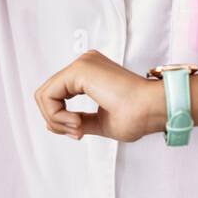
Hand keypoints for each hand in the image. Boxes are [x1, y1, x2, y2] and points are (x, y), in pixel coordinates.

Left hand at [34, 50, 158, 142]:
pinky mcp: (79, 69)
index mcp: (92, 73)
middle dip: (56, 121)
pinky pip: (47, 96)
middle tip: (78, 133)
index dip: (60, 121)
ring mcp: (83, 63)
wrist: (153, 109)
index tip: (80, 133)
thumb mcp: (100, 122)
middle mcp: (86, 63)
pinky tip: (77, 122)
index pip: (57, 96)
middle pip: (46, 96)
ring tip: (79, 128)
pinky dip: (56, 115)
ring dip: (56, 120)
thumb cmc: (139, 115)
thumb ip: (78, 120)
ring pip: (44, 96)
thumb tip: (51, 123)